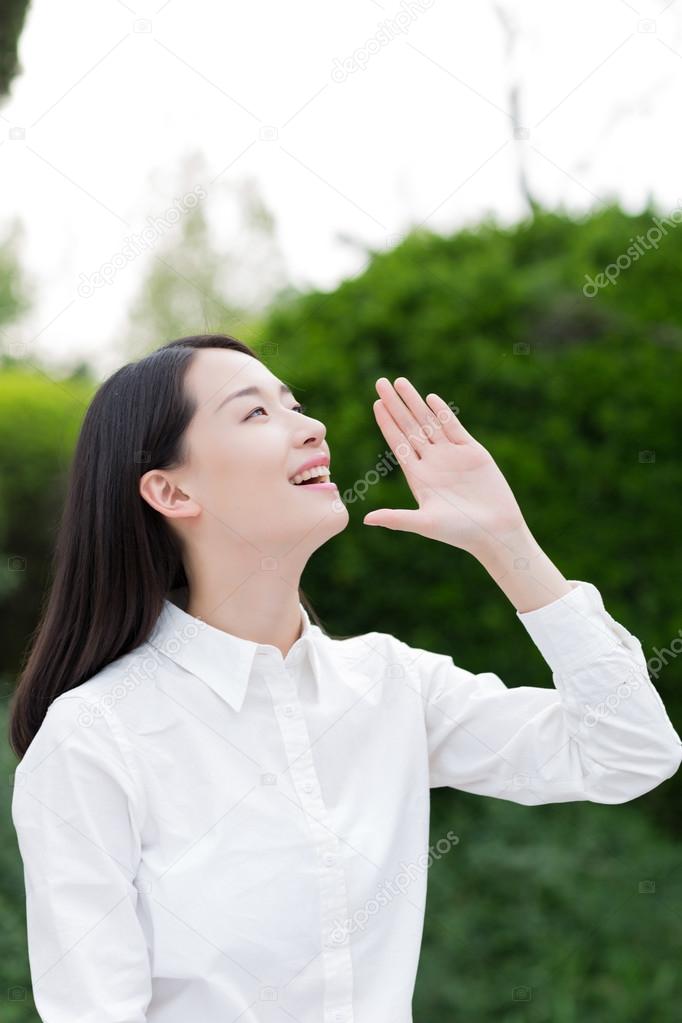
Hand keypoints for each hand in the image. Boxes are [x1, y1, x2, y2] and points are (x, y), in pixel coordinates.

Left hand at [363, 376, 526, 554]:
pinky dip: (442, 413)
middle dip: (396, 405)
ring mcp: (452, 455)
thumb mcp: (426, 524)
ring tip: (400, 382)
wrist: (495, 531)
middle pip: (410, 427)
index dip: (387, 423)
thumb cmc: (460, 533)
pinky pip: (454, 428)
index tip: (376, 404)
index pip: (398, 443)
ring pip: (429, 422)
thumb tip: (365, 520)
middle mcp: (433, 462)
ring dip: (415, 402)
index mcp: (419, 477)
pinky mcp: (473, 452)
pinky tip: (430, 398)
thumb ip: (396, 519)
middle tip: (380, 382)